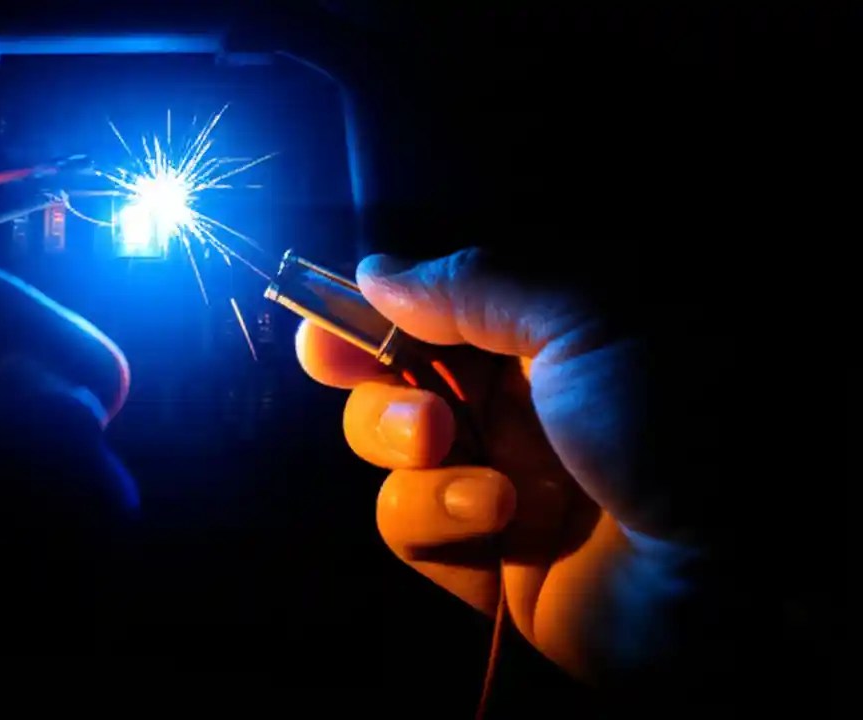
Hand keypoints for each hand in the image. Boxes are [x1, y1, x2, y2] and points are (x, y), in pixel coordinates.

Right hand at [297, 247, 718, 688]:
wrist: (714, 580)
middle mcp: (510, 405)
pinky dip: (434, 512)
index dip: (370, 311)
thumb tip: (377, 271)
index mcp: (539, 339)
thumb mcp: (584, 323)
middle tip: (348, 368)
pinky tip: (493, 515)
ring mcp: (489, 478)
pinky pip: (404, 522)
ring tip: (443, 441)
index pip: (432, 312)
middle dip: (370, 375)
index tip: (321, 315)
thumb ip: (475, 286)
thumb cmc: (663, 427)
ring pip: (386, 447)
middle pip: (390, 376)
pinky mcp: (474, 554)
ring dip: (399, 439)